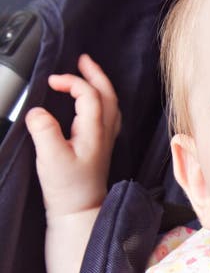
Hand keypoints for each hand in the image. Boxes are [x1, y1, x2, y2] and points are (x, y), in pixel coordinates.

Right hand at [26, 54, 120, 217]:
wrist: (79, 212)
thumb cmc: (68, 190)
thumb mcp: (50, 158)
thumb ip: (44, 131)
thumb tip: (37, 111)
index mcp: (94, 132)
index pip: (89, 95)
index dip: (72, 82)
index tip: (52, 81)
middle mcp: (103, 134)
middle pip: (108, 96)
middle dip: (96, 74)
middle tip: (82, 59)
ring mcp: (104, 142)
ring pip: (111, 106)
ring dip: (101, 86)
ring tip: (88, 73)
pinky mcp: (99, 149)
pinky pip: (108, 117)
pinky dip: (101, 102)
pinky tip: (92, 103)